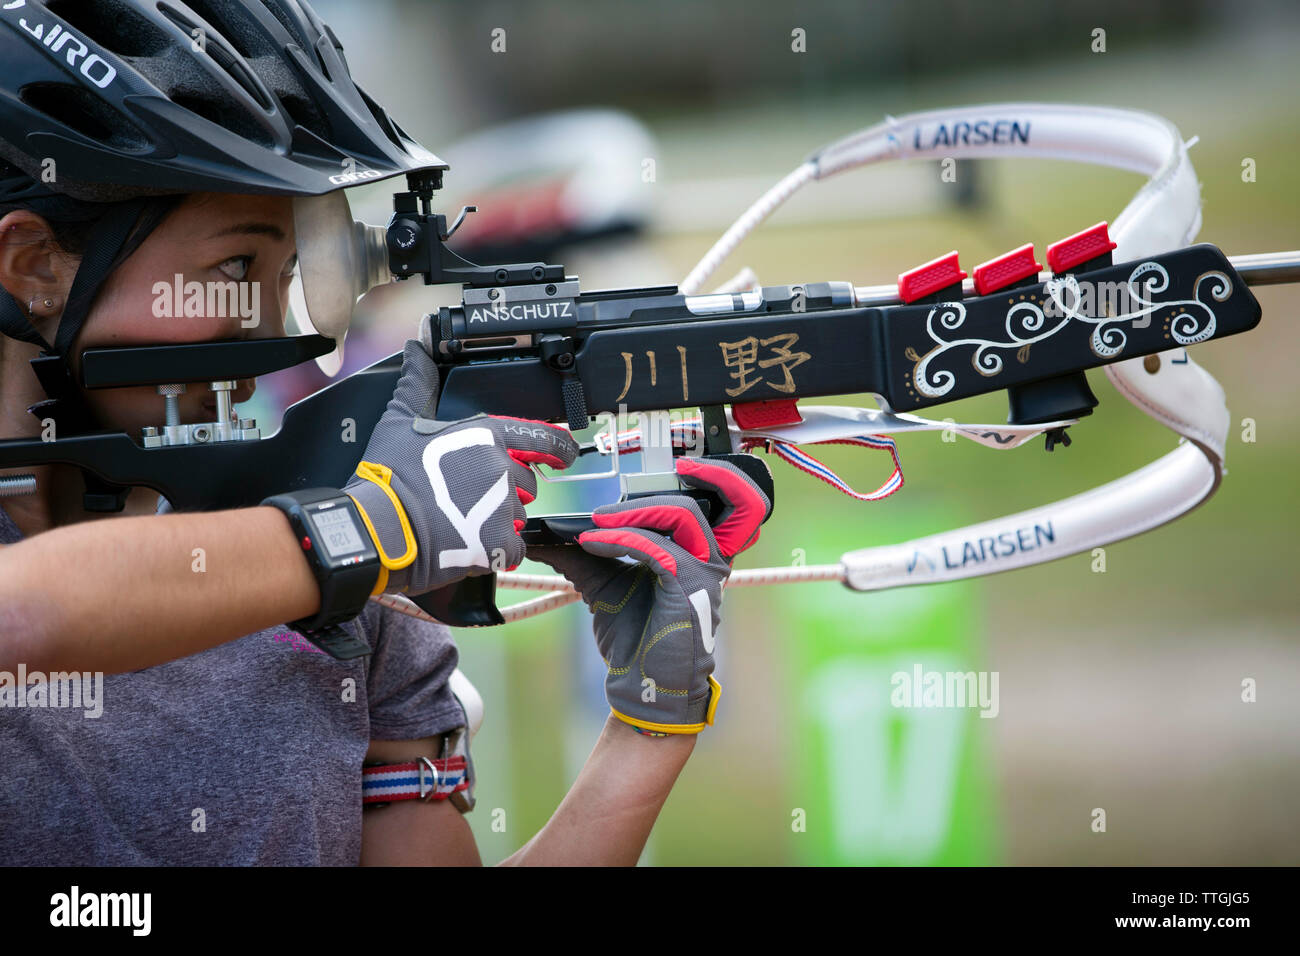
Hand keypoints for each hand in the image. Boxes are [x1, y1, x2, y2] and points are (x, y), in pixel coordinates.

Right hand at [344, 336, 577, 595]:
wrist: (379, 528)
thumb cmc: (388, 475)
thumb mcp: (400, 419)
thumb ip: (418, 383)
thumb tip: (417, 347)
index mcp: (486, 437)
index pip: (544, 439)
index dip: (559, 449)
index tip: (564, 457)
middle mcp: (501, 469)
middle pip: (527, 482)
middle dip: (507, 490)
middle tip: (472, 497)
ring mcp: (502, 507)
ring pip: (519, 515)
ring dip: (499, 519)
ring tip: (462, 520)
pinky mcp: (498, 543)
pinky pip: (513, 549)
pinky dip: (497, 550)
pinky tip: (471, 545)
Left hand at [530, 456, 771, 734]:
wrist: (640, 684)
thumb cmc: (634, 636)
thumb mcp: (604, 583)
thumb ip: (585, 552)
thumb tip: (543, 533)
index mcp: (705, 550)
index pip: (736, 500)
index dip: (720, 474)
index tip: (684, 463)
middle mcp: (715, 557)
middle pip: (734, 498)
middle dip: (701, 477)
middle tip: (660, 475)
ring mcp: (706, 573)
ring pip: (685, 514)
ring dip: (636, 510)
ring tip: (597, 522)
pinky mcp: (689, 589)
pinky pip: (657, 548)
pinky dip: (621, 539)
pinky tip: (592, 542)